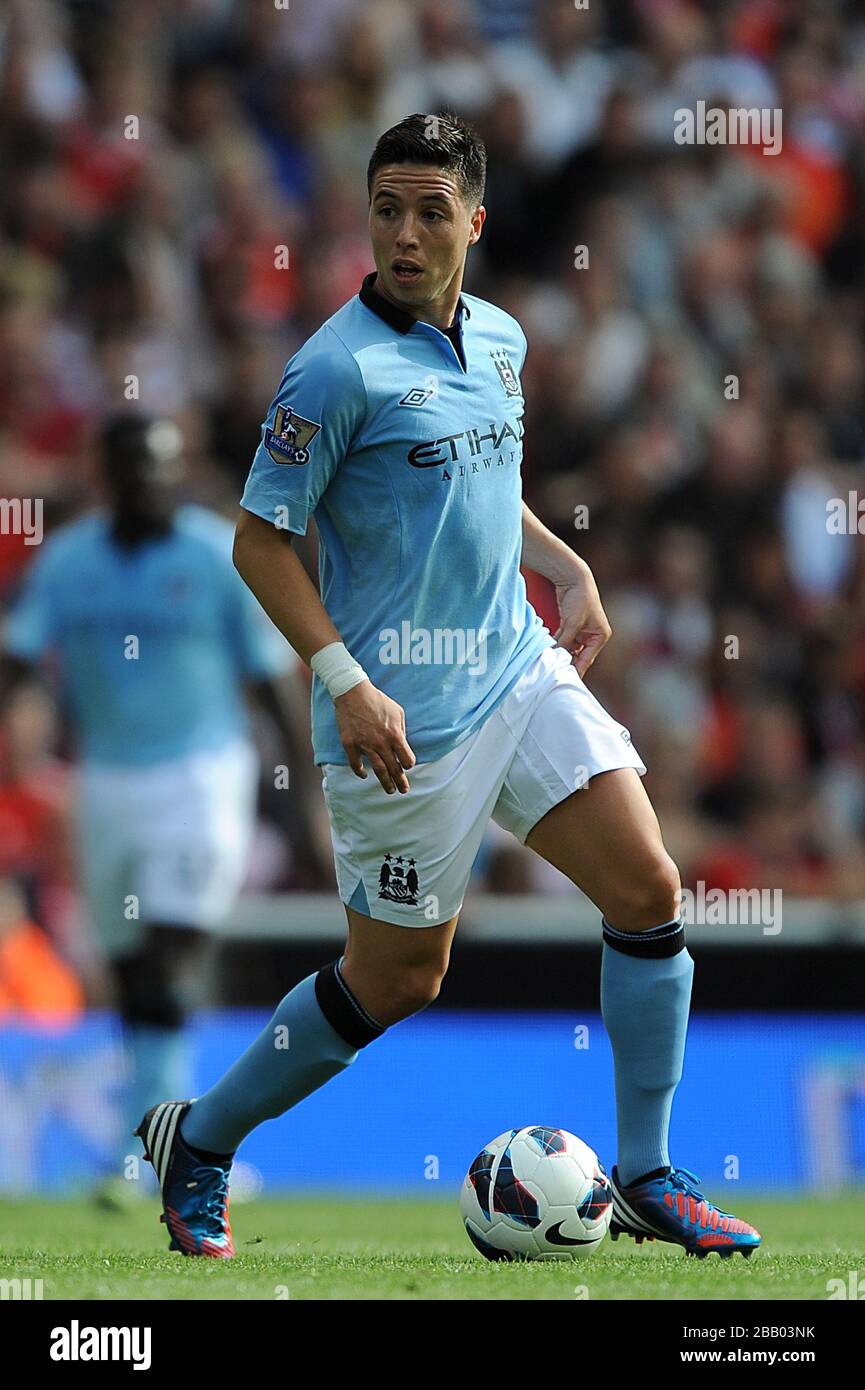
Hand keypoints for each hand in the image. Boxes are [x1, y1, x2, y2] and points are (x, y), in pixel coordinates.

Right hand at [334, 680, 415, 793]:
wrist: (353, 692)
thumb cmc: (378, 700)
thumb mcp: (398, 711)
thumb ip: (402, 730)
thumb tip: (403, 744)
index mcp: (394, 735)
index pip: (406, 759)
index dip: (408, 765)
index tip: (407, 767)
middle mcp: (381, 743)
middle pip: (394, 768)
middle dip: (400, 781)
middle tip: (403, 790)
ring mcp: (364, 745)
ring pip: (378, 770)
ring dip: (385, 783)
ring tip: (390, 791)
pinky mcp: (350, 744)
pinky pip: (355, 763)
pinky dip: (360, 772)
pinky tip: (364, 775)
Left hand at [553, 562, 611, 677]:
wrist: (573, 577)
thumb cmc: (579, 598)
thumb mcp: (572, 623)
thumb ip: (565, 642)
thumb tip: (555, 657)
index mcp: (601, 636)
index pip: (587, 658)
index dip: (576, 669)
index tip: (565, 679)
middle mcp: (593, 635)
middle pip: (578, 655)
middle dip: (566, 661)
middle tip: (554, 673)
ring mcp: (582, 630)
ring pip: (570, 648)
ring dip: (560, 653)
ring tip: (549, 663)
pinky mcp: (572, 625)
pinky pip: (564, 639)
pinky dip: (557, 644)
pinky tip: (547, 651)